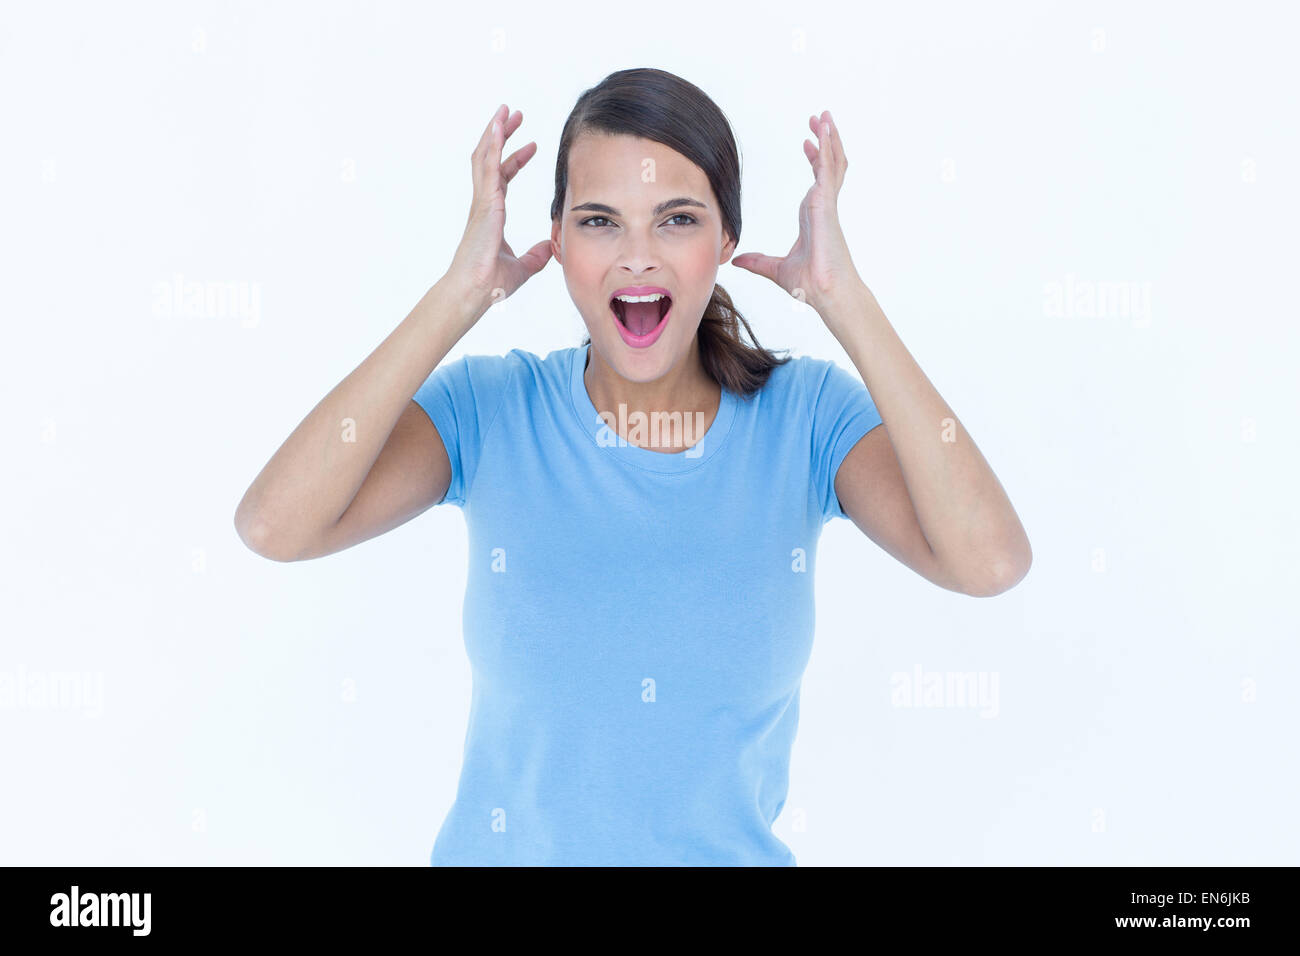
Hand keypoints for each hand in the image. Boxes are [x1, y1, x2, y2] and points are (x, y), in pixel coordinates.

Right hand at [445, 104, 551, 313]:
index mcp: (491, 214)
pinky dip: (493, 146)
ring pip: (485, 157)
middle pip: (490, 159)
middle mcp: (483, 204)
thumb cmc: (490, 283)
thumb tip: (549, 248)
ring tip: (505, 111)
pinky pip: (488, 168)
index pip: (502, 178)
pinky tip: (499, 128)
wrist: (476, 291)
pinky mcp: (484, 204)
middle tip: (514, 115)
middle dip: (502, 135)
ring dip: (495, 132)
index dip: (515, 160)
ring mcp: (481, 202)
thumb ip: (535, 256)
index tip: (532, 146)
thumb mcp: (522, 267)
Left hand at [731, 110, 862, 320]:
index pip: (818, 180)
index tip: (806, 143)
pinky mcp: (826, 205)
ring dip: (829, 138)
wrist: (825, 293)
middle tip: (818, 118)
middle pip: (828, 164)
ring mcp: (826, 203)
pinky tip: (824, 132)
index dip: (814, 159)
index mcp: (814, 215)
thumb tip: (738, 260)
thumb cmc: (811, 284)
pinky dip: (827, 149)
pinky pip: (828, 171)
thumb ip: (758, 262)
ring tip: (825, 116)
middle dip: (824, 140)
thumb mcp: (776, 269)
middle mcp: (822, 206)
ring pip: (833, 162)